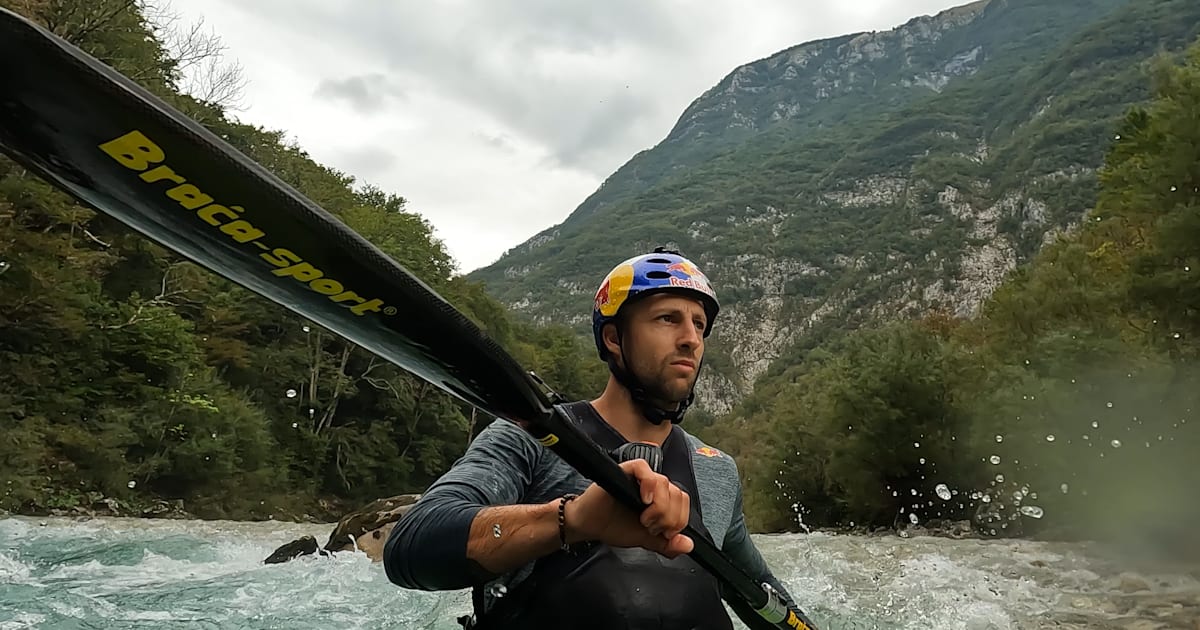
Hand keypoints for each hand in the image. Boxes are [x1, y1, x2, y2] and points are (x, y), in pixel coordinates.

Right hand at [562, 458, 693, 557]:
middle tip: (651, 527)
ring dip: (659, 506)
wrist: (590, 526)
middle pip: (676, 493)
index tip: (664, 533)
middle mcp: (652, 485)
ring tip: (644, 519)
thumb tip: (688, 545)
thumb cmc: (614, 526)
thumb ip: (667, 545)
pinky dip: (648, 484)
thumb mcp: (646, 540)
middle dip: (668, 517)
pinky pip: (643, 468)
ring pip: (663, 483)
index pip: (682, 501)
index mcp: (661, 498)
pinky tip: (644, 500)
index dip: (678, 519)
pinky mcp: (624, 470)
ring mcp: (639, 477)